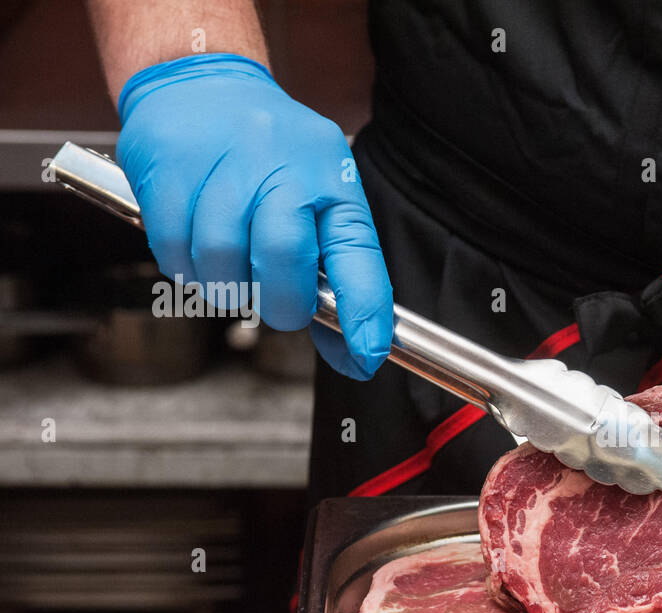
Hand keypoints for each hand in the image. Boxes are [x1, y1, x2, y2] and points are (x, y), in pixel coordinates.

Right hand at [116, 53, 391, 378]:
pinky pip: (172, 248)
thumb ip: (336, 273)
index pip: (357, 250)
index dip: (364, 309)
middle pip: (282, 255)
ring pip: (220, 258)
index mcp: (331, 179)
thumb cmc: (272, 156)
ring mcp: (221, 163)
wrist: (200, 81)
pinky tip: (196, 248)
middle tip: (277, 305)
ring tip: (231, 266)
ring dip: (226, 285)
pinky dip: (185, 267)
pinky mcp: (167, 168)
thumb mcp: (320, 197)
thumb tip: (354, 353)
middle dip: (281, 303)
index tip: (368, 354)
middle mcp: (281, 166)